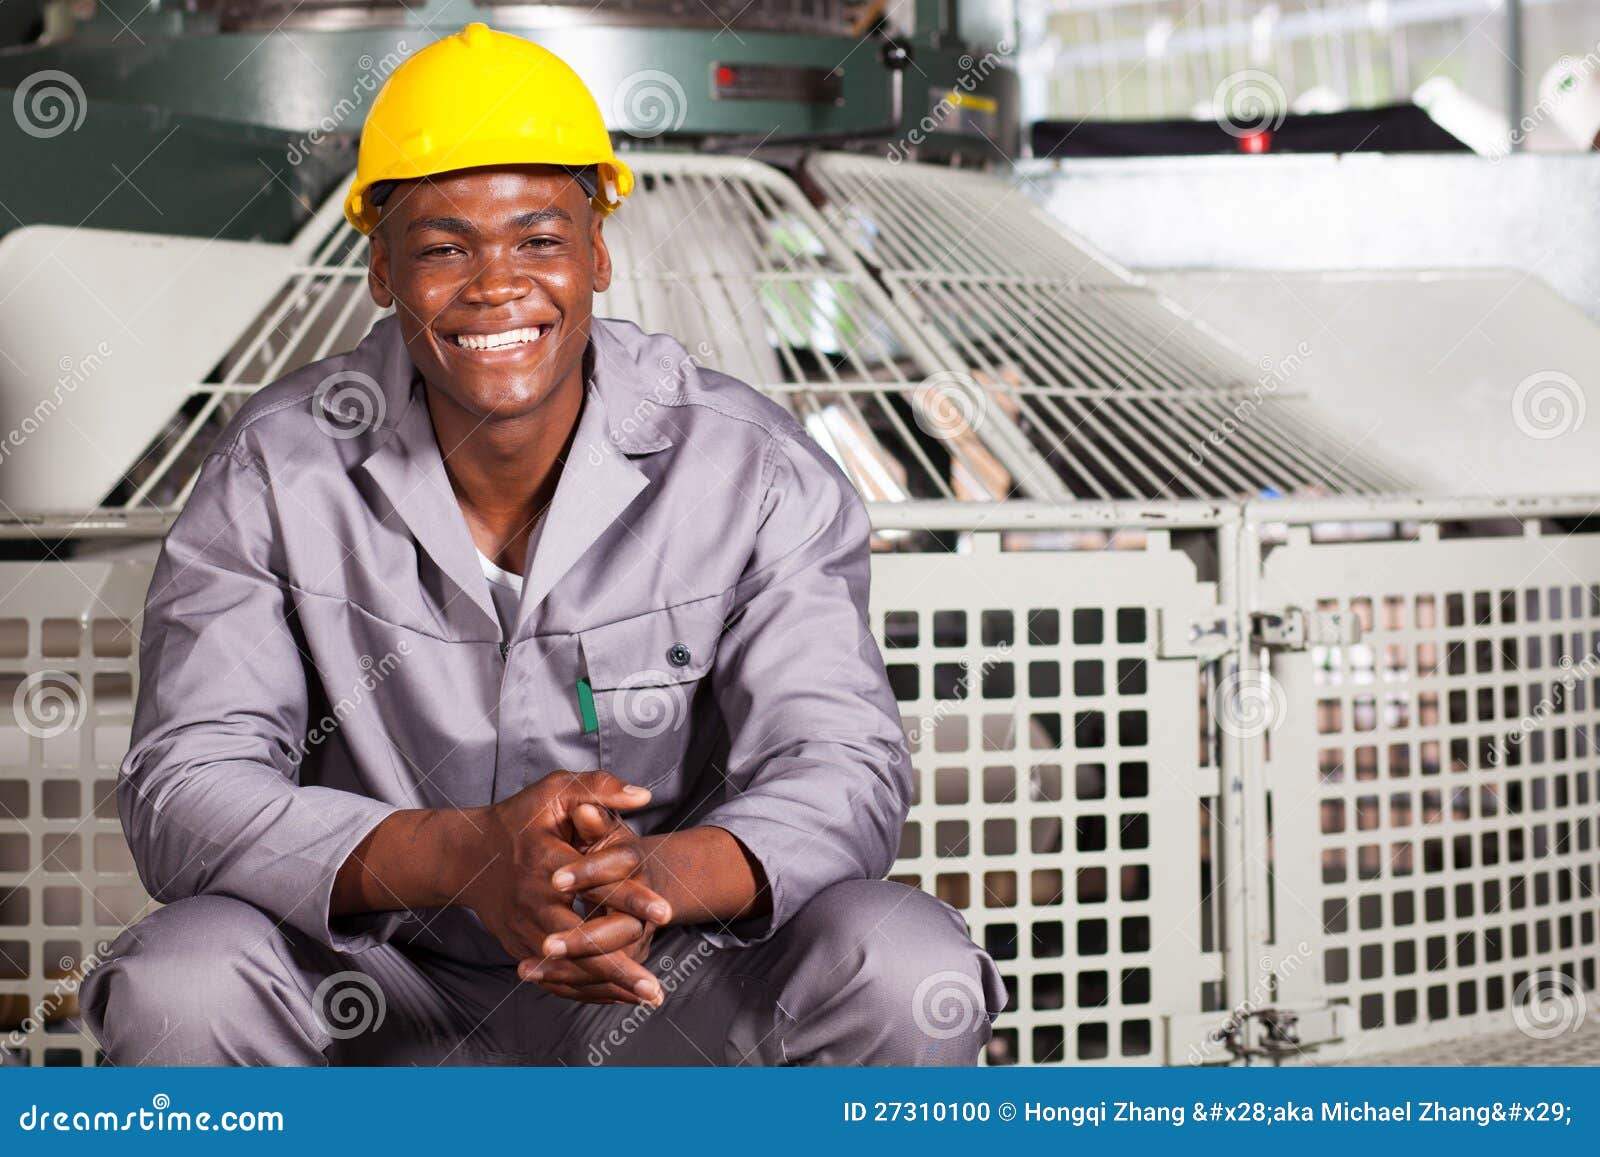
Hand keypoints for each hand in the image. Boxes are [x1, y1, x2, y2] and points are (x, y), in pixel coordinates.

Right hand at [459, 771, 667, 1003]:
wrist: (470, 857)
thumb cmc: (519, 820)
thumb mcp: (554, 792)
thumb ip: (599, 789)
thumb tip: (644, 797)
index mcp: (548, 862)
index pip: (597, 883)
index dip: (632, 898)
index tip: (666, 912)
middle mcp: (534, 903)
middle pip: (582, 941)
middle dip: (619, 967)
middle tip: (656, 989)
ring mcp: (525, 931)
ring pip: (570, 967)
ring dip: (609, 986)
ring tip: (649, 998)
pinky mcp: (520, 948)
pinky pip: (557, 976)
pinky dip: (587, 988)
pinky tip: (620, 997)